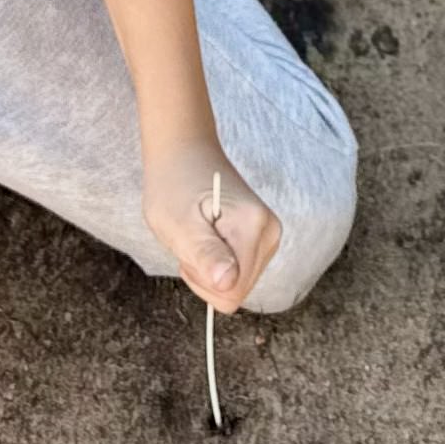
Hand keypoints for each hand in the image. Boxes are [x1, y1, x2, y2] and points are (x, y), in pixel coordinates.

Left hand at [146, 140, 280, 312]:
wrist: (183, 151)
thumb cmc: (175, 184)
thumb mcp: (179, 223)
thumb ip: (205, 255)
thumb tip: (228, 284)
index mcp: (253, 227)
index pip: (233, 292)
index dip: (203, 282)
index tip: (189, 250)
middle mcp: (270, 231)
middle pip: (238, 290)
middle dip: (207, 275)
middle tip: (191, 239)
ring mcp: (268, 234)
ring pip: (238, 282)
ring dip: (210, 267)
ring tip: (198, 233)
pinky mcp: (261, 236)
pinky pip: (238, 270)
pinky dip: (216, 260)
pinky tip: (207, 234)